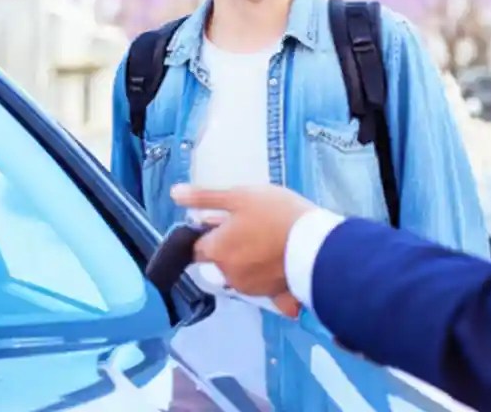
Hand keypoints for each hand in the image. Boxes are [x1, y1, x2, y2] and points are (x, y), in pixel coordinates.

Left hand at [171, 183, 317, 299]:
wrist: (317, 244)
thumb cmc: (276, 214)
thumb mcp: (239, 196)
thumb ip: (205, 198)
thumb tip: (174, 194)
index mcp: (216, 251)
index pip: (196, 247)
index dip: (207, 233)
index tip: (225, 222)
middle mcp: (228, 275)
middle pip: (220, 260)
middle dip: (231, 247)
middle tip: (255, 226)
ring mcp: (251, 289)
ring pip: (242, 273)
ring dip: (249, 261)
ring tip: (271, 241)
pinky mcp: (274, 297)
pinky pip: (266, 290)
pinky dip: (270, 280)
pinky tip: (282, 267)